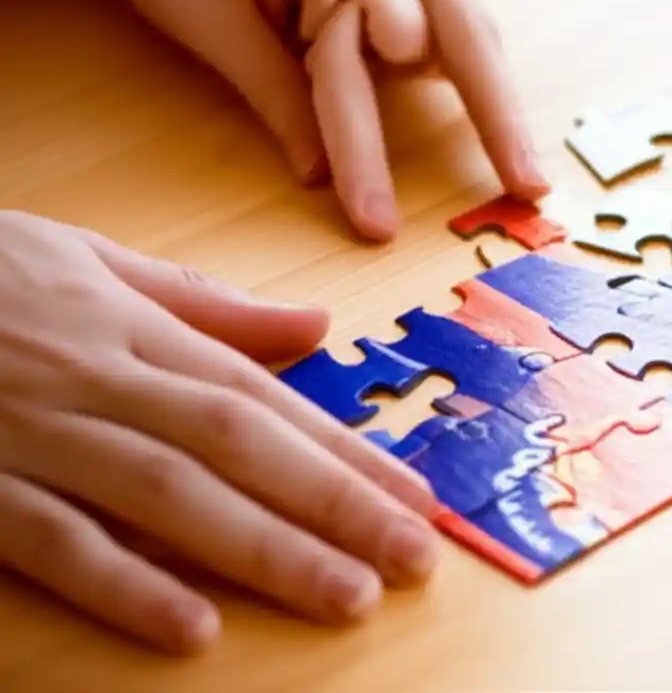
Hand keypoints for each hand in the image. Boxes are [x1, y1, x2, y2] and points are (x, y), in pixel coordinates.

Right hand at [0, 210, 440, 653]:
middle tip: (416, 558)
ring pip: (165, 493)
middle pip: (238, 445)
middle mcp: (96, 378)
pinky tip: (192, 629)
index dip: (344, 450)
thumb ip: (201, 302)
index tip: (414, 497)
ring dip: (262, 549)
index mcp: (131, 327)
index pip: (263, 396)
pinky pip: (48, 539)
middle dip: (334, 503)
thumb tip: (312, 328)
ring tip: (346, 595)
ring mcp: (28, 434)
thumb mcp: (86, 260)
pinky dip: (121, 582)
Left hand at [116, 0, 548, 240]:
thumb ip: (272, 86)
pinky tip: (503, 134)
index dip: (373, 103)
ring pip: (475, 31)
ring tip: (525, 173)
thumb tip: (317, 173)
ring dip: (499, 104)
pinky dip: (482, 81)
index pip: (378, 26)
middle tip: (525, 184)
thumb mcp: (206, 15)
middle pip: (465, 29)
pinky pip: (464, 30)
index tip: (379, 191)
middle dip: (495, 111)